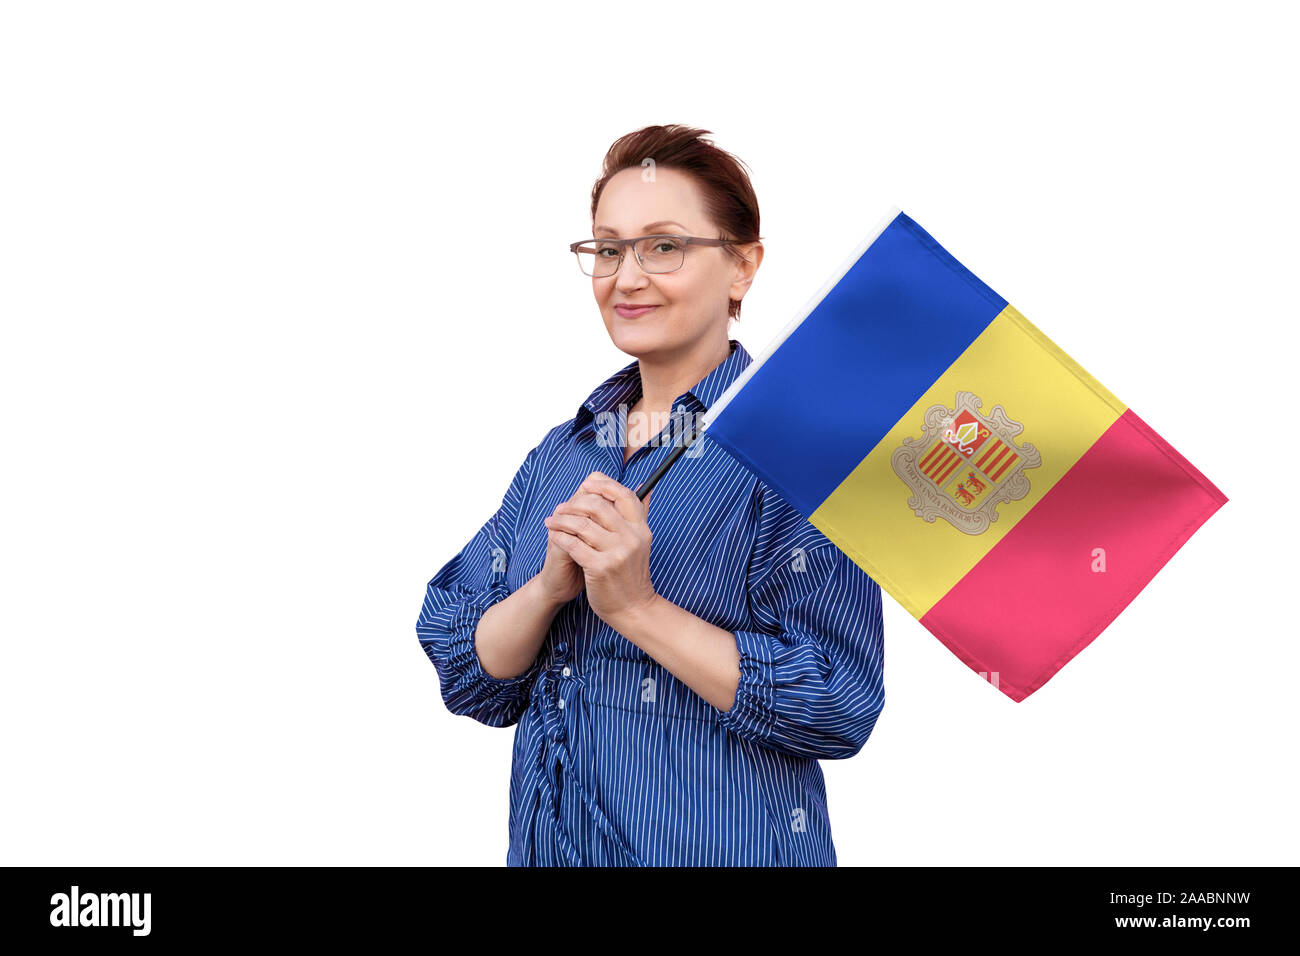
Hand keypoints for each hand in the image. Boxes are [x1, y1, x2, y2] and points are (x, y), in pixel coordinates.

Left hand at [543, 471, 656, 625]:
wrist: (633, 608)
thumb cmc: (631, 574)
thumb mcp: (641, 542)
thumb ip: (641, 514)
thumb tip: (645, 487)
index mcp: (641, 528)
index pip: (624, 495)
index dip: (604, 485)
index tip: (586, 484)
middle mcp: (631, 537)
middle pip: (599, 505)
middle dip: (574, 503)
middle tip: (561, 508)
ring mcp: (616, 553)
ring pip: (582, 524)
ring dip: (562, 520)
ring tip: (552, 522)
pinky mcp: (601, 567)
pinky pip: (574, 545)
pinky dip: (560, 537)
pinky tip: (553, 536)